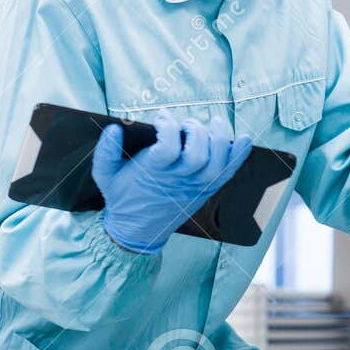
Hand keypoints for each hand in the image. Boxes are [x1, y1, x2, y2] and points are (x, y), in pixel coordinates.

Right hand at [91, 113, 252, 253]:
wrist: (137, 231)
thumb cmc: (123, 199)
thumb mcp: (104, 175)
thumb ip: (104, 152)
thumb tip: (113, 128)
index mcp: (152, 173)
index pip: (168, 148)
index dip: (168, 127)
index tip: (161, 117)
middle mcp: (177, 181)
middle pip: (198, 154)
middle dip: (196, 131)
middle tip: (187, 124)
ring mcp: (195, 187)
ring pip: (217, 163)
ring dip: (220, 139)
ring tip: (214, 123)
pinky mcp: (206, 191)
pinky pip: (228, 174)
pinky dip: (240, 156)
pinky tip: (245, 139)